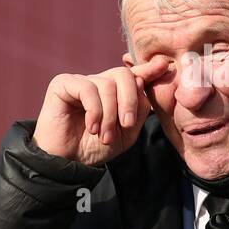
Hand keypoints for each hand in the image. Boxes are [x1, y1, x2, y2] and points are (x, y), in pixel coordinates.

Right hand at [32, 58, 169, 165]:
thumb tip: (142, 80)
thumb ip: (139, 109)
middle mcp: (99, 82)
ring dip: (110, 115)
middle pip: (124, 75)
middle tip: (127, 124)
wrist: (67, 162)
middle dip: (130, 101)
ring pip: (108, 85)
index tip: (164, 65)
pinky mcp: (63, 83)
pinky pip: (88, 88)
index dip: (150, 69)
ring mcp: (81, 81)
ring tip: (104, 136)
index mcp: (115, 92)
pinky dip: (94, 110)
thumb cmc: (95, 148)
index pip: (135, 74)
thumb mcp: (127, 132)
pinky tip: (91, 127)